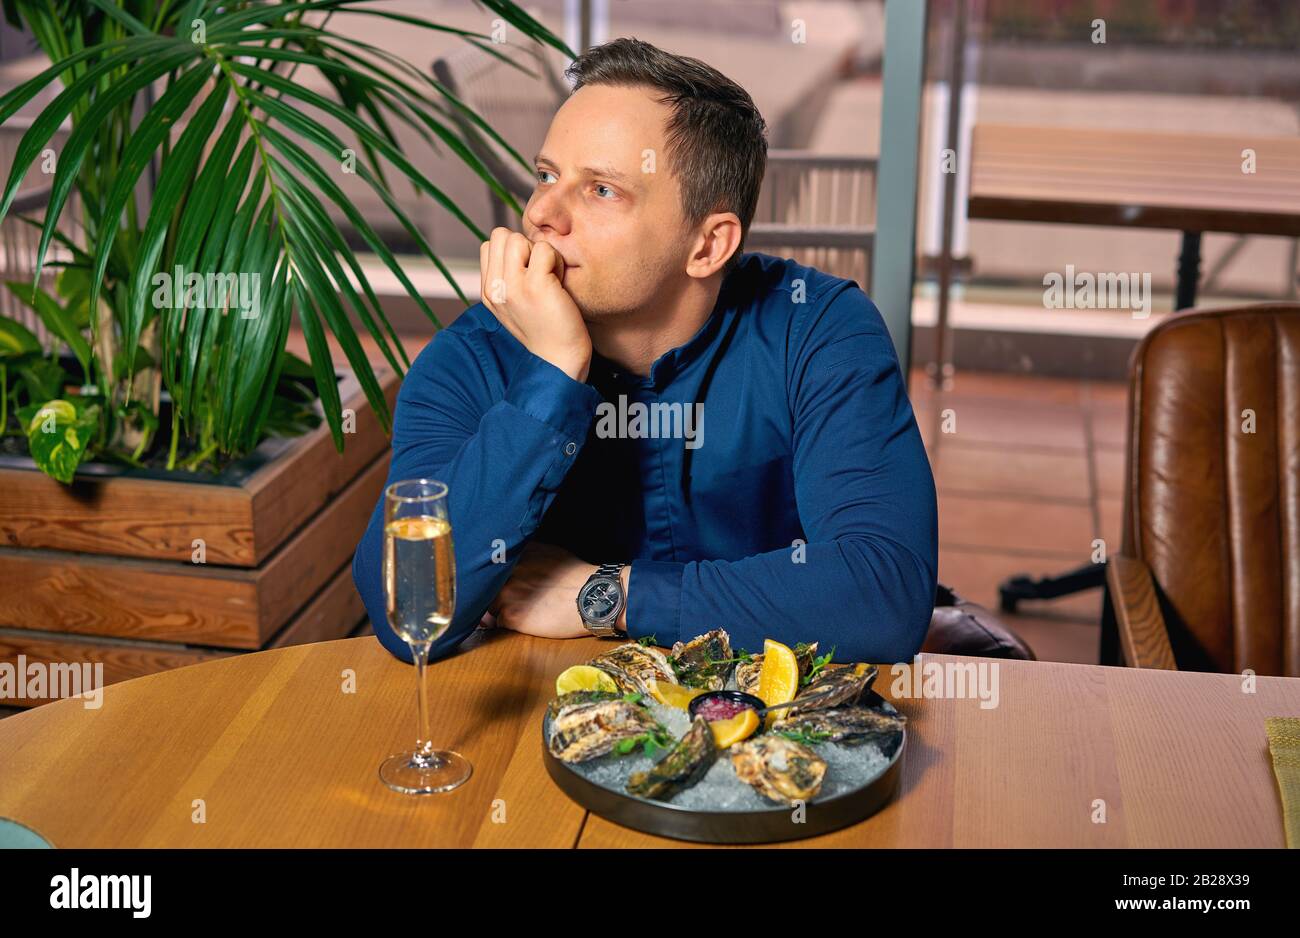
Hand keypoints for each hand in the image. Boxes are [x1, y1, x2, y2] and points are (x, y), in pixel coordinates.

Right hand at [479, 228, 591, 382]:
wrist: (559, 361)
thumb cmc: (546, 329)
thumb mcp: (516, 303)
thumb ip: (508, 277)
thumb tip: (514, 244)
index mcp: (488, 292)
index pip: (490, 245)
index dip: (513, 251)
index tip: (529, 274)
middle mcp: (494, 288)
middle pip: (500, 235)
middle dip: (524, 246)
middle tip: (540, 272)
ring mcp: (512, 287)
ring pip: (517, 238)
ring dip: (539, 251)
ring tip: (549, 277)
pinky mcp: (534, 286)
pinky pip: (543, 249)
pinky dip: (556, 260)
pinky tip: (559, 283)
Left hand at [488, 541, 596, 638]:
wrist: (591, 596)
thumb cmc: (576, 575)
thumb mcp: (550, 552)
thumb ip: (527, 554)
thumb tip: (514, 560)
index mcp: (516, 553)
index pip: (490, 566)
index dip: (492, 577)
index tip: (495, 584)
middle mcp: (507, 571)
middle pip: (485, 586)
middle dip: (491, 594)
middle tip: (508, 601)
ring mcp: (507, 593)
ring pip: (488, 605)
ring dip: (497, 610)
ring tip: (519, 612)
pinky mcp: (512, 615)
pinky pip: (497, 622)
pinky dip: (506, 624)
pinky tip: (525, 621)